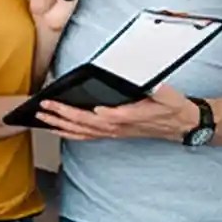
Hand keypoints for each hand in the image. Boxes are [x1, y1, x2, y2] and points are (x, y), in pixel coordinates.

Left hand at [35, 84, 199, 141]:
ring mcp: (114, 132)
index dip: (104, 114)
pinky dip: (69, 133)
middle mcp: (120, 127)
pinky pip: (86, 136)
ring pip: (83, 132)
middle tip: (46, 106)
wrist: (180, 123)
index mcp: (133, 116)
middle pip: (89, 123)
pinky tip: (56, 129)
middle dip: (65, 115)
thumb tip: (144, 85)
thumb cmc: (171, 107)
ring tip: (42, 118)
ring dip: (61, 125)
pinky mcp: (112, 133)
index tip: (93, 109)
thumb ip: (154, 92)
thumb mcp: (167, 95)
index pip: (115, 116)